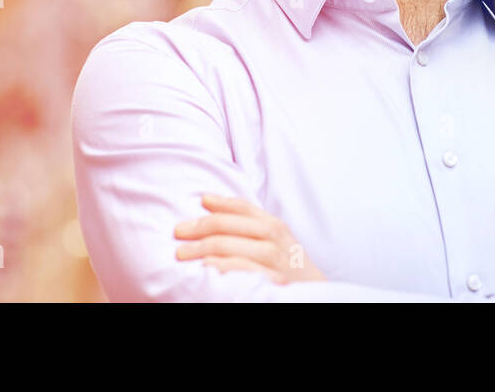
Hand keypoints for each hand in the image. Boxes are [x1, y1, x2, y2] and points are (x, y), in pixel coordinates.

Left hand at [173, 193, 326, 283]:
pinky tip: (204, 269)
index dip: (216, 204)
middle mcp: (274, 240)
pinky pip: (240, 270)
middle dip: (200, 227)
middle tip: (178, 233)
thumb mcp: (275, 240)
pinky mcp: (271, 282)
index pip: (241, 208)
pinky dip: (220, 267)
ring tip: (181, 254)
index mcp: (274, 225)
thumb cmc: (288, 266)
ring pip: (231, 247)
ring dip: (202, 249)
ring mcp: (273, 262)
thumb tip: (209, 202)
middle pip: (230, 226)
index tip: (197, 202)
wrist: (316, 292)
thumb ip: (249, 224)